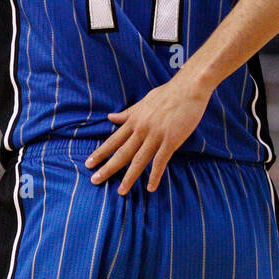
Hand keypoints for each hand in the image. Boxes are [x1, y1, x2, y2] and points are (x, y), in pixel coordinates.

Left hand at [86, 71, 212, 194]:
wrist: (189, 87)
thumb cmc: (168, 93)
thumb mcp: (144, 102)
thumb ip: (128, 112)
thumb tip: (110, 117)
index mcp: (134, 120)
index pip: (113, 140)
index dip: (101, 153)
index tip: (89, 163)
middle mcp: (141, 129)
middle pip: (122, 153)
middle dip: (107, 168)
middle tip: (95, 180)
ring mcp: (156, 135)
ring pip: (139, 160)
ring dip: (129, 177)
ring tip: (121, 191)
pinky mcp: (171, 140)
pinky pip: (160, 161)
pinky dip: (155, 175)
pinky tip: (150, 187)